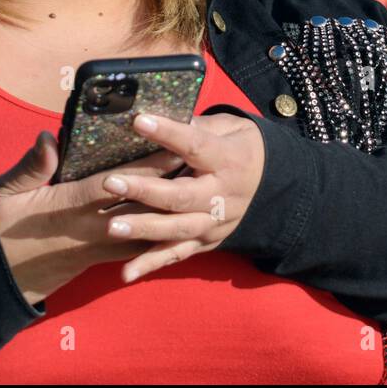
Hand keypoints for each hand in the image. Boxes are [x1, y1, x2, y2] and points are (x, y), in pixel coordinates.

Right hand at [0, 131, 184, 306]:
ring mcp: (95, 249)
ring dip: (168, 211)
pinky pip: (134, 250)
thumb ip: (30, 167)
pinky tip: (174, 224)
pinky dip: (156, 236)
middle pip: (141, 206)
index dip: (149, 165)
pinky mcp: (95, 260)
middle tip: (200, 164)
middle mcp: (89, 230)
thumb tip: (49, 137)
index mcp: (69, 207)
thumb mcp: (3, 195)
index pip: (119, 183)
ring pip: (143, 230)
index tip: (175, 144)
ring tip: (195, 188)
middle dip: (170, 185)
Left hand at [98, 111, 264, 283]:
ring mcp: (215, 223)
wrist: (276, 184)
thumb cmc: (241, 146)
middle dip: (144, 190)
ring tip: (111, 227)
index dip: (167, 133)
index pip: (194, 145)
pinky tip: (125, 274)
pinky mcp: (207, 242)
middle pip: (181, 195)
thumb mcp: (231, 128)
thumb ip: (197, 125)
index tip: (137, 121)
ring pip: (177, 229)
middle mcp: (223, 195)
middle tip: (109, 182)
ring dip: (143, 229)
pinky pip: (177, 255)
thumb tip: (158, 113)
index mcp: (228, 160)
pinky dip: (151, 265)